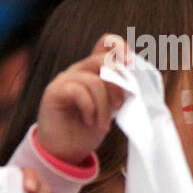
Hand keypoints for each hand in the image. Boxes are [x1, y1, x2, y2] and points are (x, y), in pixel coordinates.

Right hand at [35, 35, 127, 164]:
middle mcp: (79, 70)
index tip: (130, 63)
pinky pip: (79, 91)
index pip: (105, 43)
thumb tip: (138, 82)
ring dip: (104, 107)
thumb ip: (122, 90)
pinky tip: (89, 121)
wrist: (66, 149)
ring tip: (102, 124)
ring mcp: (65, 79)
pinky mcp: (54, 91)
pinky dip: (90, 109)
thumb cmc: (91, 127)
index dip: (119, 46)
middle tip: (119, 107)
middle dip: (118, 86)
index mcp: (95, 70)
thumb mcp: (112, 106)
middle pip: (103, 61)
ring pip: (94, 81)